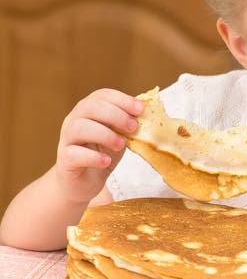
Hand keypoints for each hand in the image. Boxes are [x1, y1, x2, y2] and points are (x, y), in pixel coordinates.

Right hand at [55, 89, 143, 203]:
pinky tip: (106, 161)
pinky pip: (74, 154)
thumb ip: (128, 125)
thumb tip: (149, 114)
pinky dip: (93, 157)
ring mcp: (67, 140)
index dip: (122, 100)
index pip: (102, 95)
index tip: (140, 109)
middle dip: (115, 114)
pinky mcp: (65, 160)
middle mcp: (74, 121)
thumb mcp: (119, 136)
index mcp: (88, 110)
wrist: (82, 183)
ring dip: (104, 134)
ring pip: (79, 128)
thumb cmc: (102, 154)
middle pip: (89, 107)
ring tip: (121, 144)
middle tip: (133, 127)